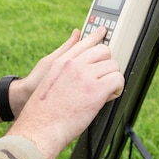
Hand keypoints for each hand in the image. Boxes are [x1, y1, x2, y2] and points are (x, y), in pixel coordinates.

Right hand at [6, 26, 122, 158]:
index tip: (103, 32)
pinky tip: (109, 96)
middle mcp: (74, 64)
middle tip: (104, 78)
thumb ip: (62, 66)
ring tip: (106, 91)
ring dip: (113, 79)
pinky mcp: (96, 90)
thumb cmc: (42, 111)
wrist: (40, 127)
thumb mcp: (48, 80)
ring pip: (114, 66)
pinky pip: (118, 80)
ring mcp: (86, 76)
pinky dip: (117, 89)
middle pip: (104, 51)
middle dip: (107, 64)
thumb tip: (70, 59)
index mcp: (62, 62)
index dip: (96, 37)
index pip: (84, 42)